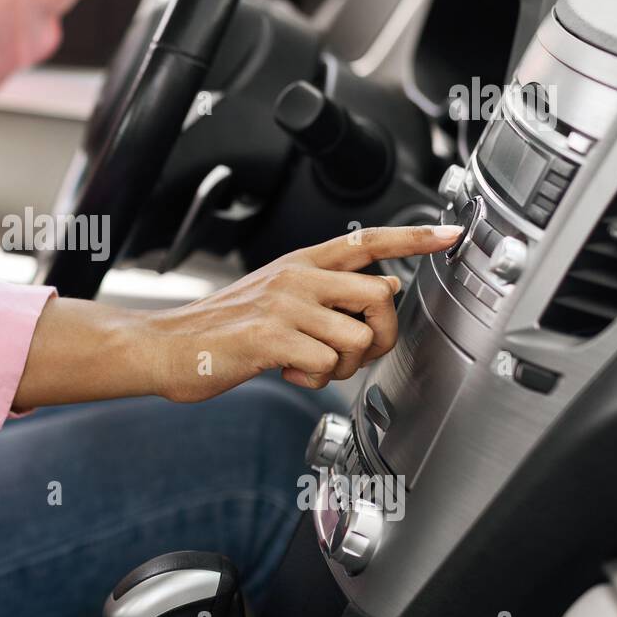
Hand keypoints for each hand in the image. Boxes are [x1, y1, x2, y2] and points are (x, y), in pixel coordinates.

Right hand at [143, 225, 462, 402]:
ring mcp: (283, 305)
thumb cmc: (221, 328)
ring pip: (356, 337)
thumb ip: (326, 292)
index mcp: (299, 264)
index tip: (450, 237)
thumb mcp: (276, 297)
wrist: (165, 346)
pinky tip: (288, 372)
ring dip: (342, 365)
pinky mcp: (270, 336)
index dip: (414, 238)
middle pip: (380, 295)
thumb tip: (384, 293)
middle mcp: (295, 277)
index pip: (366, 241)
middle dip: (380, 335)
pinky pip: (325, 363)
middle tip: (352, 352)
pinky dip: (314, 379)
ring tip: (308, 365)